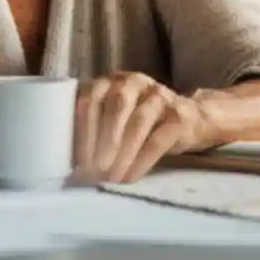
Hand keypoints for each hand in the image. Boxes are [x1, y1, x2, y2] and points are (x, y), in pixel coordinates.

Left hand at [73, 72, 217, 182]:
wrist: (188, 119)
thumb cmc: (137, 123)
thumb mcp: (112, 118)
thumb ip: (92, 129)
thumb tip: (70, 164)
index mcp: (108, 82)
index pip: (91, 100)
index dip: (83, 130)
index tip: (78, 160)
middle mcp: (132, 82)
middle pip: (115, 107)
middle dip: (103, 140)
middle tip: (95, 169)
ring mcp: (158, 95)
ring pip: (138, 122)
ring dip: (122, 153)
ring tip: (112, 177)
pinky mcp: (180, 114)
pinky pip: (159, 139)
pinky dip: (142, 161)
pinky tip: (131, 177)